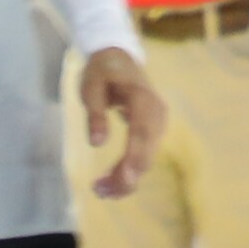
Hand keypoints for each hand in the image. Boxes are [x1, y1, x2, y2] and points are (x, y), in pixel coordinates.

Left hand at [76, 47, 169, 199]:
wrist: (118, 56)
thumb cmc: (102, 71)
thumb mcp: (91, 87)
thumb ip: (94, 113)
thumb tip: (97, 143)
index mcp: (142, 98)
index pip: (142, 132)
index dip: (134, 158)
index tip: (123, 179)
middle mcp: (157, 113)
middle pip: (146, 152)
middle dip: (126, 177)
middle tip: (98, 191)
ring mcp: (158, 123)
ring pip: (146, 158)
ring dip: (126, 178)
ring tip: (99, 190)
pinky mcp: (152, 131)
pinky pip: (144, 155)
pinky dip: (130, 171)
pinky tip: (112, 182)